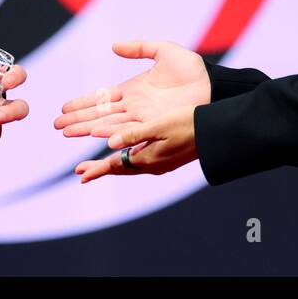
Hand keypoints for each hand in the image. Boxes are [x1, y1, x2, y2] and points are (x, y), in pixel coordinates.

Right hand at [53, 40, 209, 139]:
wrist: (212, 86)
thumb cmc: (192, 70)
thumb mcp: (163, 51)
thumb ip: (140, 48)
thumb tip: (115, 46)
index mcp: (133, 90)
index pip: (101, 98)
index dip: (83, 103)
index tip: (64, 108)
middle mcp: (133, 107)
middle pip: (99, 114)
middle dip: (77, 120)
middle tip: (57, 126)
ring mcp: (142, 118)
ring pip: (108, 124)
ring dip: (87, 128)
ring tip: (67, 132)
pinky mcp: (153, 125)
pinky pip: (127, 130)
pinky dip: (110, 132)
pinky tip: (94, 134)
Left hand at [74, 107, 197, 181]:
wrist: (216, 133)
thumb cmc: (189, 124)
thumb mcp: (160, 126)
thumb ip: (134, 134)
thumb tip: (108, 143)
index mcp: (148, 158)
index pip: (116, 165)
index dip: (97, 168)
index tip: (80, 174)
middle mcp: (152, 165)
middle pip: (121, 169)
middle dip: (100, 169)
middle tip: (82, 172)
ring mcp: (161, 163)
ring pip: (131, 167)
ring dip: (113, 165)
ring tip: (99, 166)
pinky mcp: (168, 158)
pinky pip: (141, 162)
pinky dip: (127, 160)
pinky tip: (129, 156)